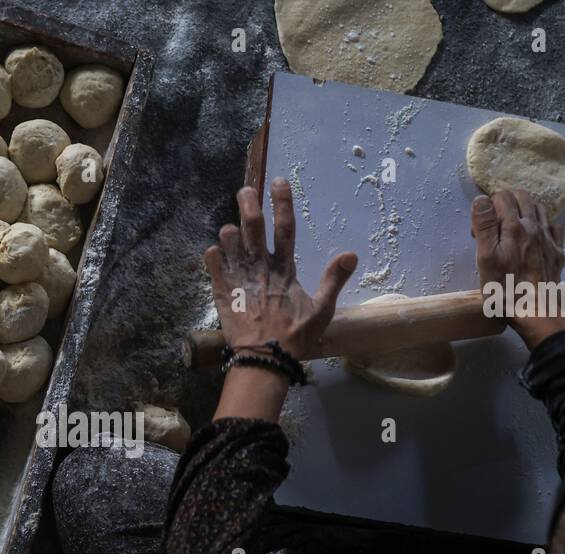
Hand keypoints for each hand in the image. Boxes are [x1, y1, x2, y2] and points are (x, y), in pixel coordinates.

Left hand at [204, 178, 357, 360]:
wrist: (264, 360)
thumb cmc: (295, 337)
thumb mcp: (322, 311)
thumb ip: (334, 280)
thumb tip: (351, 254)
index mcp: (285, 271)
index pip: (286, 229)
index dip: (282, 203)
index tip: (278, 181)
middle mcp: (261, 269)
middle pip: (252, 228)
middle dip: (248, 204)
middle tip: (245, 190)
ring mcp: (240, 280)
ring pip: (230, 244)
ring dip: (229, 233)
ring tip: (230, 229)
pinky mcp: (223, 294)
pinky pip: (213, 267)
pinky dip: (213, 256)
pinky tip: (214, 251)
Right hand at [471, 189, 564, 349]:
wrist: (537, 311)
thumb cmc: (505, 288)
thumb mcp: (486, 258)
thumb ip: (484, 226)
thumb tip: (481, 199)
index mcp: (514, 226)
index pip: (502, 197)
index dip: (487, 208)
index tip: (480, 230)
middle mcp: (534, 226)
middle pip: (522, 196)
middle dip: (505, 204)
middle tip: (494, 226)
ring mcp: (549, 238)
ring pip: (539, 208)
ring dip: (523, 211)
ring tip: (511, 229)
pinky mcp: (557, 251)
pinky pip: (554, 226)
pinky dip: (542, 224)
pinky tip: (534, 237)